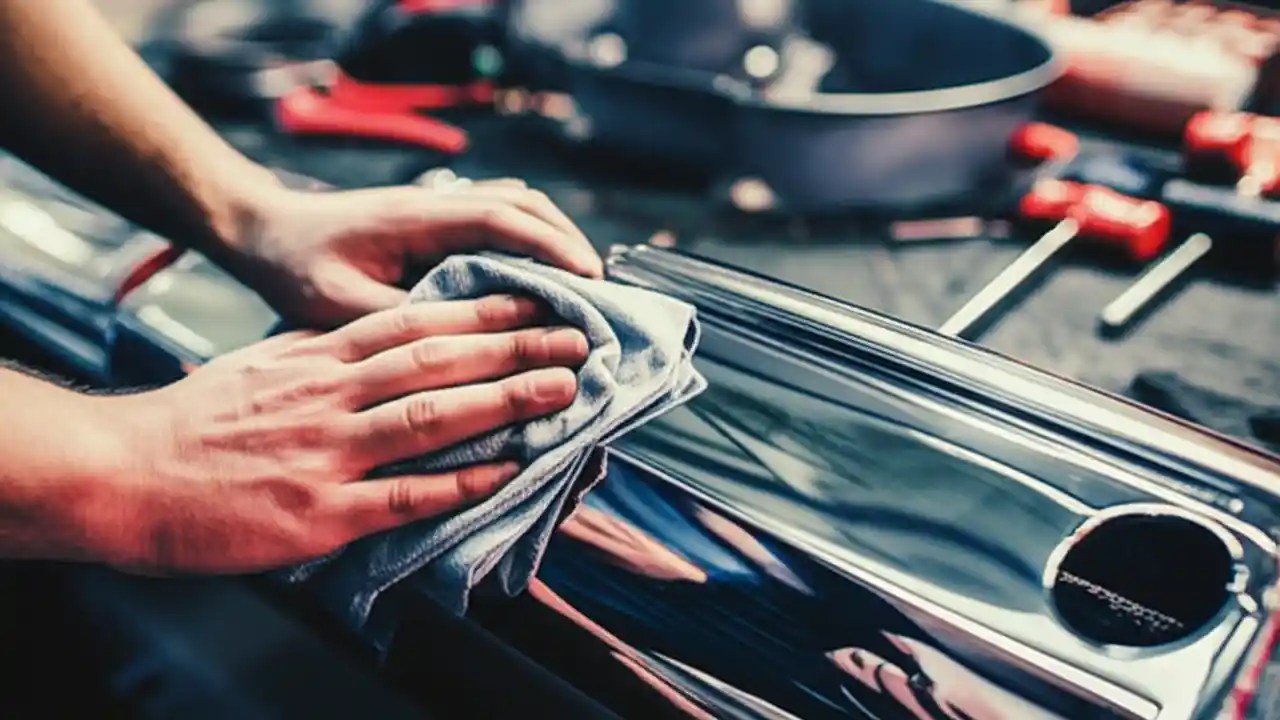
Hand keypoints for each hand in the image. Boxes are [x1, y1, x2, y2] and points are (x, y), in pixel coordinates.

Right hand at [89, 296, 588, 573]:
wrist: (121, 474)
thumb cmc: (191, 422)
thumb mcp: (260, 366)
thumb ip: (321, 355)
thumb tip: (378, 343)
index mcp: (316, 357)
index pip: (413, 321)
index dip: (481, 308)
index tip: (533, 298)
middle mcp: (329, 394)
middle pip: (437, 360)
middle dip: (513, 346)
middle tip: (575, 340)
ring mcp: (325, 452)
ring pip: (431, 417)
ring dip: (504, 402)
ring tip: (561, 390)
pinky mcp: (317, 512)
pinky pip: (404, 495)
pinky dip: (460, 483)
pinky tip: (506, 471)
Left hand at [228, 178, 603, 327]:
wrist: (261, 231)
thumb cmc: (295, 268)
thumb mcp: (340, 305)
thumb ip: (403, 317)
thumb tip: (470, 338)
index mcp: (418, 218)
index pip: (503, 220)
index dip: (552, 249)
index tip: (591, 280)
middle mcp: (436, 202)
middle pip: (523, 204)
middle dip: (567, 242)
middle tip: (599, 290)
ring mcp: (437, 206)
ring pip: (514, 205)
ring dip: (552, 238)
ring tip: (579, 285)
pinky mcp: (434, 218)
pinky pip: (496, 218)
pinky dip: (529, 240)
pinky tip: (536, 277)